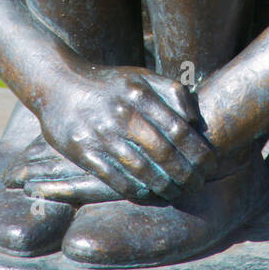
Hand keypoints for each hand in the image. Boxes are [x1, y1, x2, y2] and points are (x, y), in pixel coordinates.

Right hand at [40, 66, 218, 202]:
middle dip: (186, 173)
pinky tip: (148, 193)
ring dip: (164, 186)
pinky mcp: (83, 151)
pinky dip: (135, 190)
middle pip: (164, 152)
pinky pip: (115, 178)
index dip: (198, 151)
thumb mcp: (141, 76)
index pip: (179, 129)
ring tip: (176, 192)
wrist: (58, 83)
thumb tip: (196, 119)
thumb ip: (172, 91)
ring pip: (141, 169)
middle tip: (198, 184)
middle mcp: (122, 113)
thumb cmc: (109, 84)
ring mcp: (101, 133)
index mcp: (140, 93)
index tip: (210, 164)